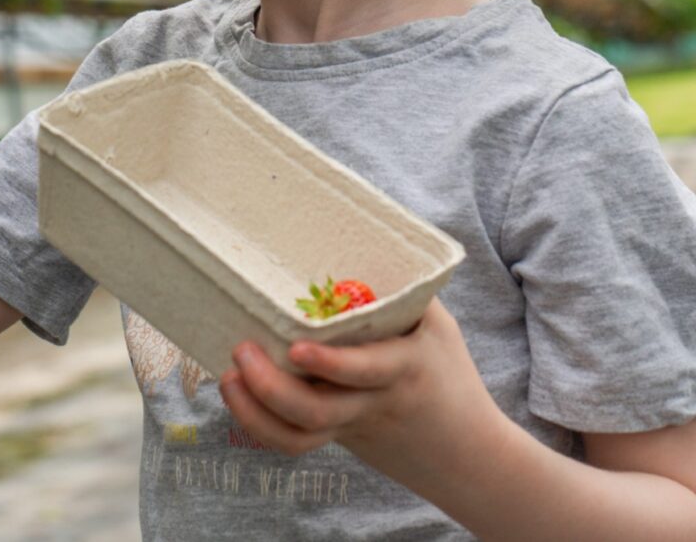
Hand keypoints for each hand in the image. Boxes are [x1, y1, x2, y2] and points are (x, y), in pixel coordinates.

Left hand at [218, 300, 500, 487]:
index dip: (330, 364)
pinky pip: (295, 443)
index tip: (294, 347)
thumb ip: (404, 292)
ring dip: (254, 412)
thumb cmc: (450, 374)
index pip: (366, 370)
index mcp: (404, 369)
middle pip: (317, 411)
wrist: (468, 456)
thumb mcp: (439, 327)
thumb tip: (364, 238)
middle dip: (271, 388)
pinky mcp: (338, 439)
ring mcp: (352, 426)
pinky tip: (239, 395)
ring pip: (298, 436)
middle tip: (240, 350)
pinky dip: (260, 425)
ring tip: (228, 377)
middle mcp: (373, 403)